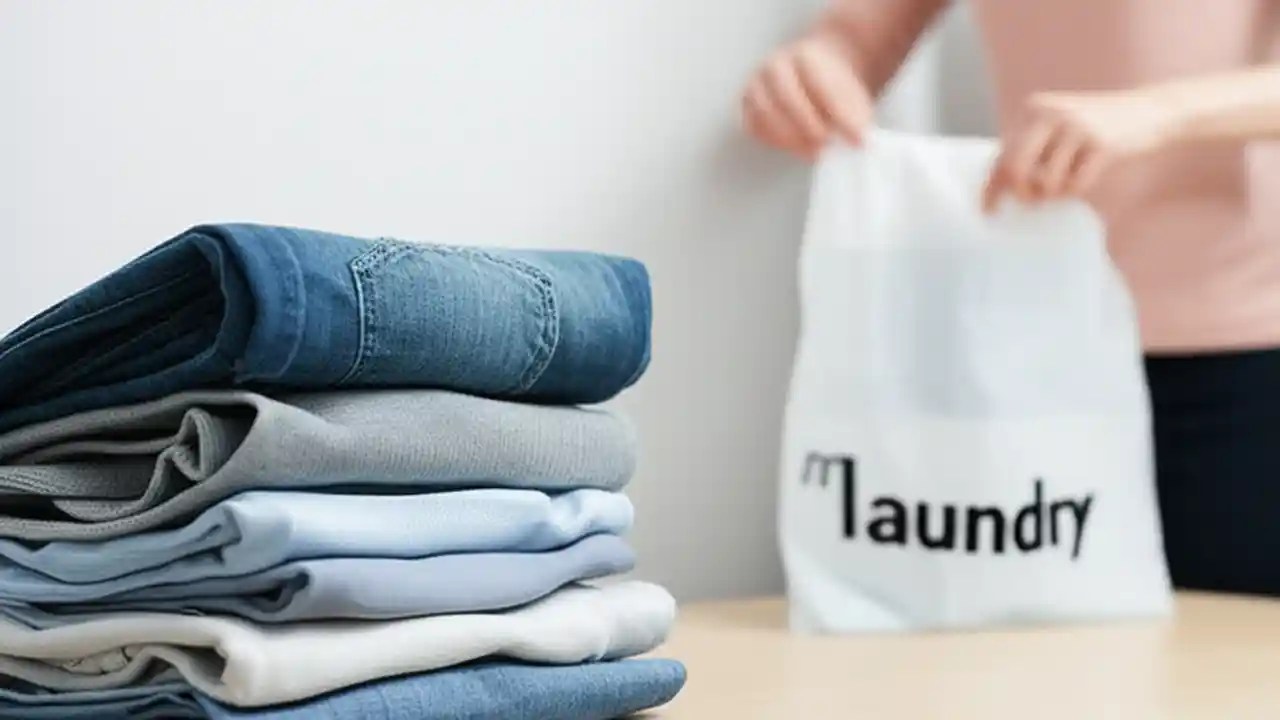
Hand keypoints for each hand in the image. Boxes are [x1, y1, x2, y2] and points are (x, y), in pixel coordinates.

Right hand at [742, 31, 872, 159]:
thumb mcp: (853, 93)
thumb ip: (853, 114)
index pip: (819, 83)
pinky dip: (775, 141)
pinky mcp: (747, 107)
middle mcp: (775, 67)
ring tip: (816, 151)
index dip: (839, 113)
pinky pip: (754, 127)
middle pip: (787, 97)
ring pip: (765, 113)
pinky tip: (798, 148)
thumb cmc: (834, 86)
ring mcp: (757, 85)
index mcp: (805, 55)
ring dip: (791, 138)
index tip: (857, 138)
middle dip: (809, 126)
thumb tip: (857, 140)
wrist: (815, 74)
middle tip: (828, 145)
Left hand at [983, 90, 1182, 211]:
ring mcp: (1076, 127)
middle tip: (1034, 202)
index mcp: (1034, 109)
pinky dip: (1076, 191)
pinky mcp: (1101, 144)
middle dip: (1022, 194)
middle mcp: (1050, 113)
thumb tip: (998, 188)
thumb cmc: (1097, 128)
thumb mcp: (1058, 128)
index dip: (992, 188)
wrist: (1151, 111)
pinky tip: (1085, 179)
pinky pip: (1075, 185)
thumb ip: (1030, 150)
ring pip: (1046, 182)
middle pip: (1015, 170)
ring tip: (1067, 185)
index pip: (1002, 155)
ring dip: (1054, 194)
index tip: (988, 210)